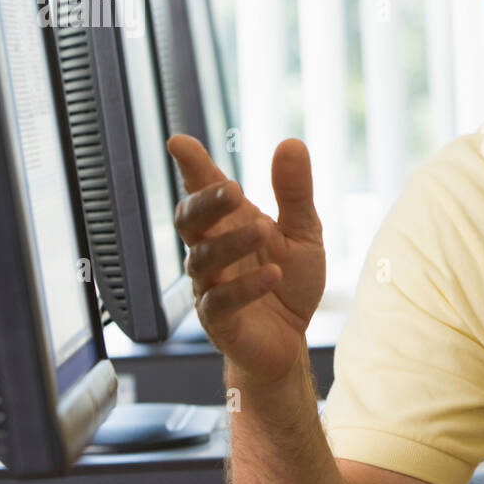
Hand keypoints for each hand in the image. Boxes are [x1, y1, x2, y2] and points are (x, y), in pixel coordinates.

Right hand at [167, 134, 325, 385]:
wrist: (291, 341)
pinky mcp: (219, 321)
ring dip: (232, 244)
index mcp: (229, 224)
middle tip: (231, 189)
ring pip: (203, 260)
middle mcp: (212, 251)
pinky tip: (272, 274)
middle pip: (189, 221)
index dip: (192, 166)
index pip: (203, 190)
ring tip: (263, 233)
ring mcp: (210, 286)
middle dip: (205, 203)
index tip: (179, 142)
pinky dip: (245, 287)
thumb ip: (295, 192)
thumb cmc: (290, 282)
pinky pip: (221, 302)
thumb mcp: (303, 232)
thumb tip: (291, 142)